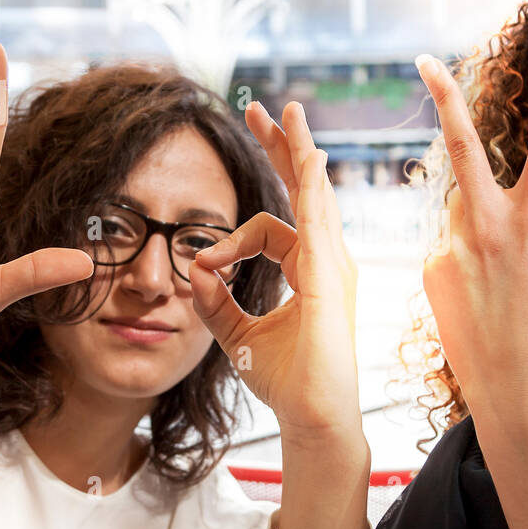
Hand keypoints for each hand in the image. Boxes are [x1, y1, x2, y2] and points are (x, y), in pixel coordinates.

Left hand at [187, 101, 361, 439]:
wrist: (312, 417)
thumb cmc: (287, 383)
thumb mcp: (238, 336)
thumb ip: (216, 302)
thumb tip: (193, 270)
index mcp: (311, 272)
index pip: (273, 227)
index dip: (232, 236)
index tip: (204, 264)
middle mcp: (328, 262)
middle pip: (304, 192)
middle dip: (282, 150)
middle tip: (264, 111)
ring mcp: (334, 267)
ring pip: (315, 194)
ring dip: (298, 151)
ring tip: (286, 113)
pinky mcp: (330, 278)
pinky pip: (318, 222)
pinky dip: (311, 186)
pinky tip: (306, 155)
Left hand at [415, 50, 527, 421]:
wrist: (518, 391)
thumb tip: (507, 218)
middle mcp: (487, 226)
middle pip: (462, 147)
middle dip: (446, 98)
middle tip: (424, 59)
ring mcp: (453, 247)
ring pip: (458, 210)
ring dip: (475, 225)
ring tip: (497, 285)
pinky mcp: (430, 271)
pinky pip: (449, 251)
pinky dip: (463, 266)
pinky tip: (477, 307)